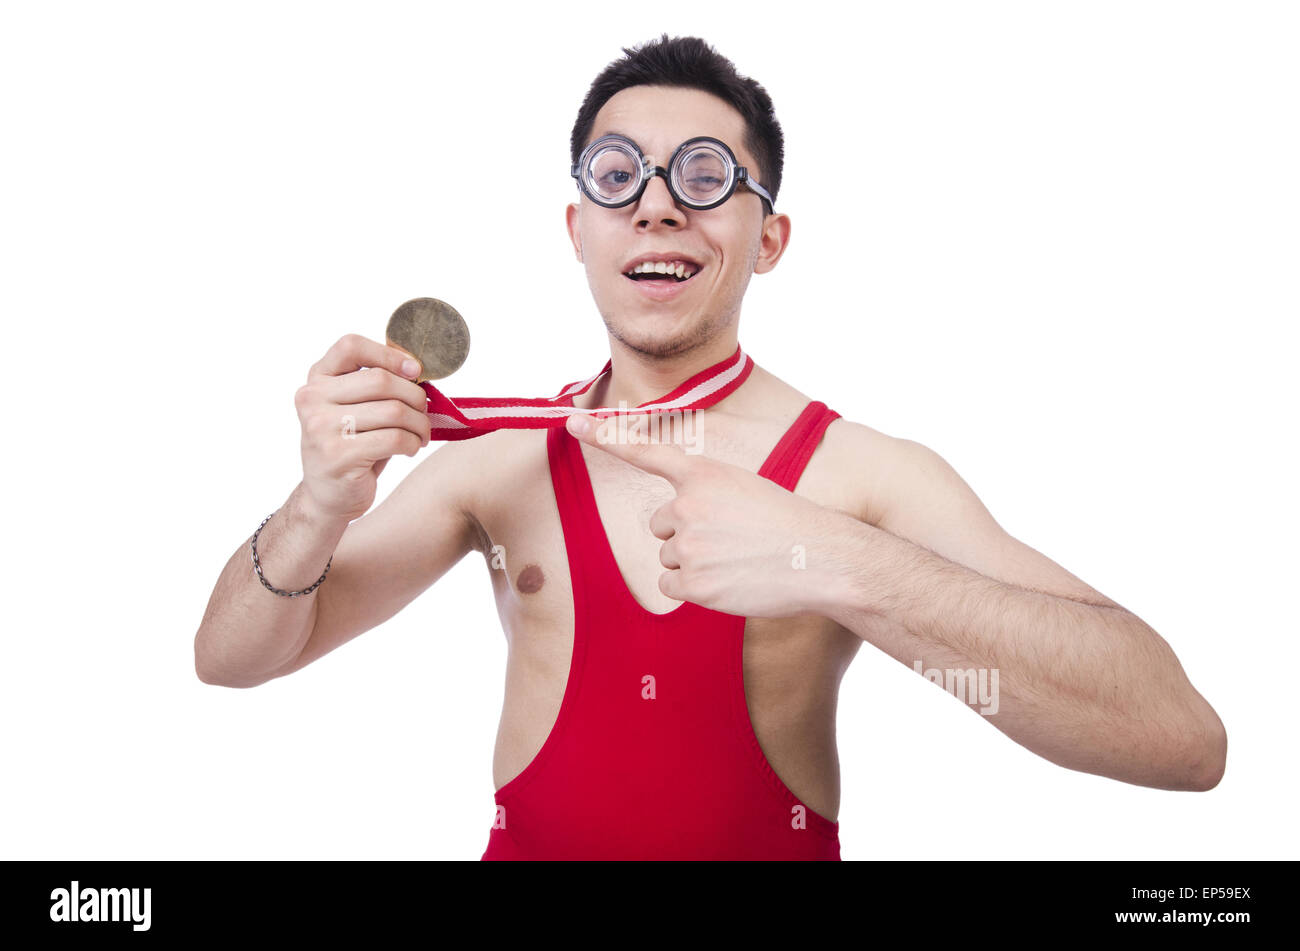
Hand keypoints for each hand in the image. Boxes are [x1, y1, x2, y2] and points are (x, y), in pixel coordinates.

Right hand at [295, 334, 430, 522]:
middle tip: (425, 413)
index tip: (414, 370)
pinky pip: (394, 438)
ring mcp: (321, 428)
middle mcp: (312, 399)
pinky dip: (413, 443)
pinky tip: (411, 448)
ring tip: (421, 434)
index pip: (350, 346)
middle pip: (381, 380)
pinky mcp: (339, 455)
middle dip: (415, 397)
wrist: (328, 496)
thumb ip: (374, 385)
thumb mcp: (355, 408)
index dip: (389, 354)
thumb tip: (415, 365)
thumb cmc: (351, 446)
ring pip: (393, 411)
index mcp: (316, 380)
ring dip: (419, 423)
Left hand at [566, 413, 851, 617]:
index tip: (571, 422)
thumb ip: (705, 493)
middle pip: (661, 525)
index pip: (644, 451)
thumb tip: (677, 519)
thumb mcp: (744, 487)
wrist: (820, 558)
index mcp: (702, 474)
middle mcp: (687, 506)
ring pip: (668, 556)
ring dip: (695, 562)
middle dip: (687, 534)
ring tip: (737, 559)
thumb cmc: (788, 524)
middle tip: (731, 539)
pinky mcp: (693, 584)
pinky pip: (671, 586)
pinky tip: (729, 582)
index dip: (605, 435)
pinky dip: (696, 589)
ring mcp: (688, 546)